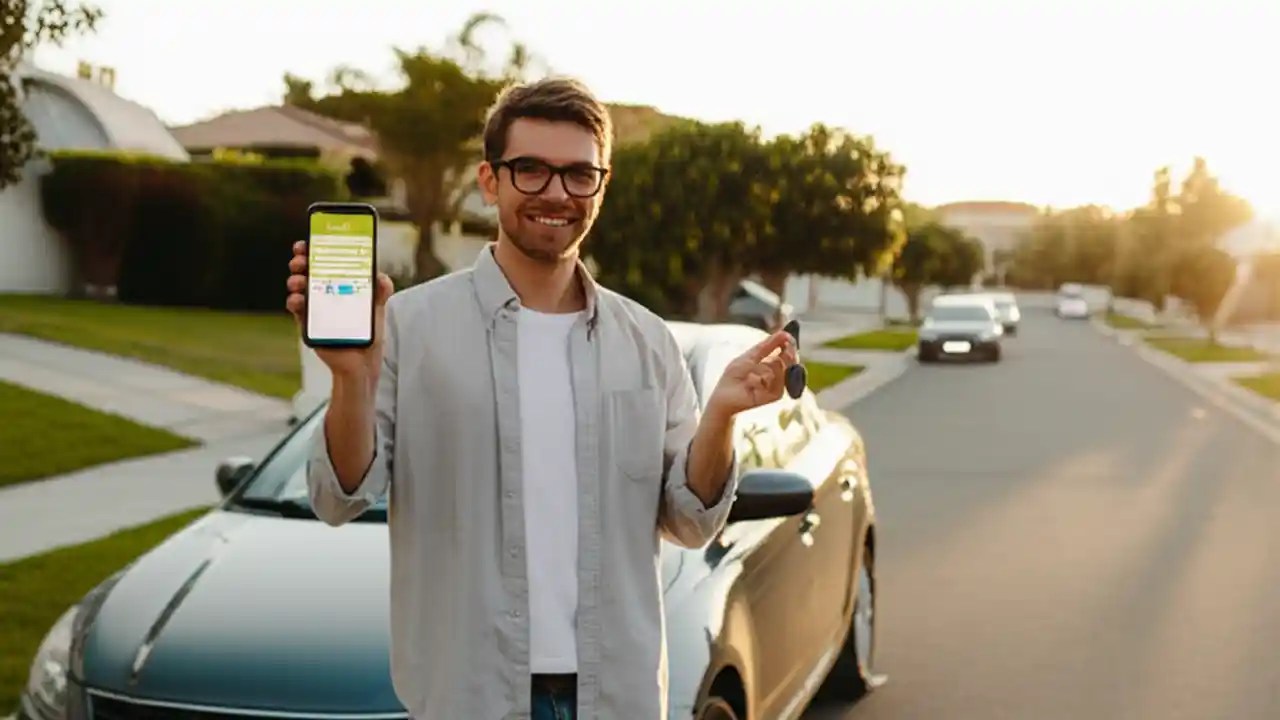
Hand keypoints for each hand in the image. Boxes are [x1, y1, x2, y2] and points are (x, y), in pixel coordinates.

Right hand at [285, 240, 394, 380]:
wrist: (362, 361)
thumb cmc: (369, 331)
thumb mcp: (378, 307)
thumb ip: (381, 290)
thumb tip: (381, 277)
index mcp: (339, 282)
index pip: (324, 259)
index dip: (315, 248)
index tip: (310, 241)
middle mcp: (324, 291)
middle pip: (307, 269)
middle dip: (301, 260)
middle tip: (302, 259)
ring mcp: (314, 306)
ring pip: (298, 286)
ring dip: (295, 279)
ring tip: (300, 281)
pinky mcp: (307, 322)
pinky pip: (296, 308)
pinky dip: (294, 301)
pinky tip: (298, 299)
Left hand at [705, 330, 799, 419]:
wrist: (725, 396)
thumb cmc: (734, 377)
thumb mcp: (750, 356)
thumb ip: (766, 345)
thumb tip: (784, 333)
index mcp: (770, 364)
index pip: (785, 352)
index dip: (787, 343)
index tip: (787, 336)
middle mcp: (776, 374)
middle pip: (790, 359)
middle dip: (787, 351)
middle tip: (784, 346)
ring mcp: (777, 385)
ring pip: (781, 367)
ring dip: (765, 367)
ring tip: (749, 375)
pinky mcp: (775, 395)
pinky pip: (776, 380)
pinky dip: (762, 379)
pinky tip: (752, 383)